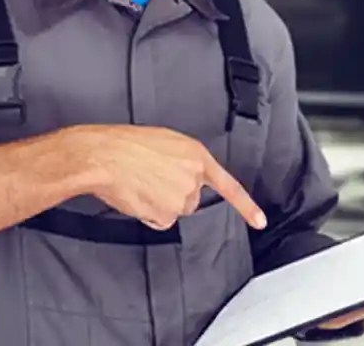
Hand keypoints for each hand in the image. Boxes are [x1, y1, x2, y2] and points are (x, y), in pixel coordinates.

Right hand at [74, 124, 266, 231]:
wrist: (103, 156)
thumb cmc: (125, 145)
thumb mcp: (164, 142)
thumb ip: (183, 160)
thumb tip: (181, 174)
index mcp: (196, 155)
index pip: (228, 186)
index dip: (246, 206)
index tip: (260, 221)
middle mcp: (194, 178)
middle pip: (191, 200)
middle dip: (174, 193)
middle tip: (151, 178)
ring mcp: (181, 197)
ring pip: (174, 210)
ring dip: (159, 203)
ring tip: (140, 183)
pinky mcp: (166, 214)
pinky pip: (160, 221)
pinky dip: (148, 213)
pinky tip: (137, 196)